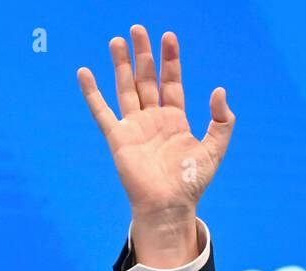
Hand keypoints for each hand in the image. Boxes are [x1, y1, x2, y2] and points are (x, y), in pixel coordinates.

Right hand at [77, 25, 234, 266]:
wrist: (169, 206)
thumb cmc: (191, 182)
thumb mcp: (214, 149)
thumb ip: (221, 121)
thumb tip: (219, 90)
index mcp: (176, 120)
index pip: (172, 83)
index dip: (170, 61)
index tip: (169, 37)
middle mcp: (153, 120)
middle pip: (147, 79)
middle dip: (144, 54)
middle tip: (138, 29)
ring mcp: (134, 127)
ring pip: (126, 88)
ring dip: (122, 64)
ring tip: (117, 40)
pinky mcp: (118, 137)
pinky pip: (102, 111)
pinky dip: (92, 92)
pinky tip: (85, 73)